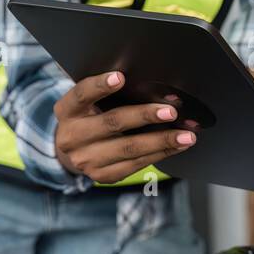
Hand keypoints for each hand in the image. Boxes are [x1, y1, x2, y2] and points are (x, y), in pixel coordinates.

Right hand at [53, 70, 195, 182]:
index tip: (121, 77)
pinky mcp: (102, 175)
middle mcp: (72, 136)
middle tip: (171, 112)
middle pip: (112, 122)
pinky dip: (161, 153)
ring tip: (187, 135)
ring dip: (162, 141)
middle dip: (144, 116)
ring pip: (129, 148)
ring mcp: (86, 159)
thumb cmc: (89, 115)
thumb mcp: (88, 101)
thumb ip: (107, 91)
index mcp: (67, 110)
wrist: (72, 151)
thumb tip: (146, 82)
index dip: (100, 86)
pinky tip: (178, 146)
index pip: (82, 94)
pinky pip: (136, 164)